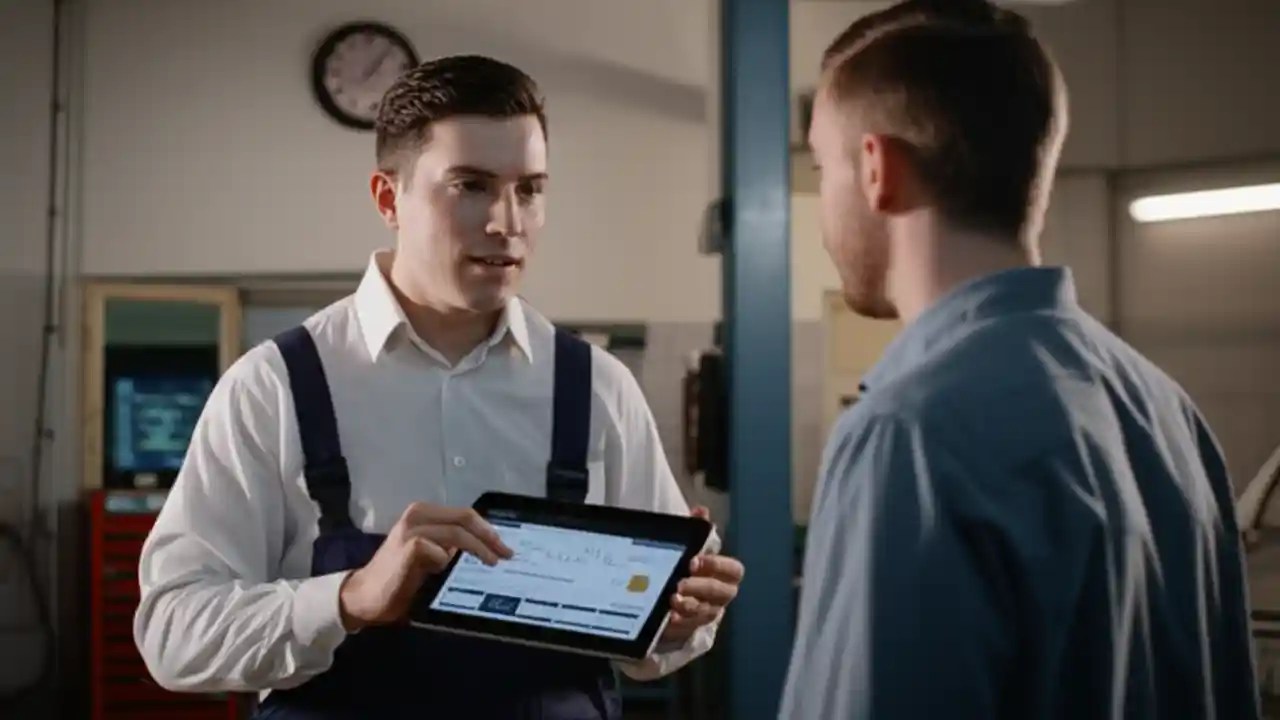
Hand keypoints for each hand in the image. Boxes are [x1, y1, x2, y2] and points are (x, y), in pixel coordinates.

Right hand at [338, 502, 513, 631]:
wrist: (364, 596)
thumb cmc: (399, 577)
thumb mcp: (430, 555)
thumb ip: (449, 545)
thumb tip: (483, 545)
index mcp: (424, 514)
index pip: (464, 515)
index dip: (487, 529)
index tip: (503, 546)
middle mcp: (417, 516)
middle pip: (465, 518)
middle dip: (489, 536)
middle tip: (505, 553)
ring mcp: (411, 530)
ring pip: (457, 532)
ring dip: (479, 548)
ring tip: (491, 562)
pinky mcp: (407, 548)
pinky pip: (439, 550)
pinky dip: (445, 560)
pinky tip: (440, 571)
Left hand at [661, 506, 743, 644]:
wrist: (668, 594)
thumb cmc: (685, 566)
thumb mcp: (688, 545)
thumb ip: (696, 529)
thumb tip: (700, 509)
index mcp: (725, 574)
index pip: (733, 570)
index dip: (717, 566)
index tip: (694, 561)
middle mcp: (722, 595)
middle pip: (719, 592)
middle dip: (700, 587)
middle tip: (681, 583)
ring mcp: (708, 613)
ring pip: (705, 612)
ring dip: (689, 606)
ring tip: (672, 599)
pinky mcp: (693, 628)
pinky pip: (690, 628)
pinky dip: (680, 622)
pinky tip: (669, 617)